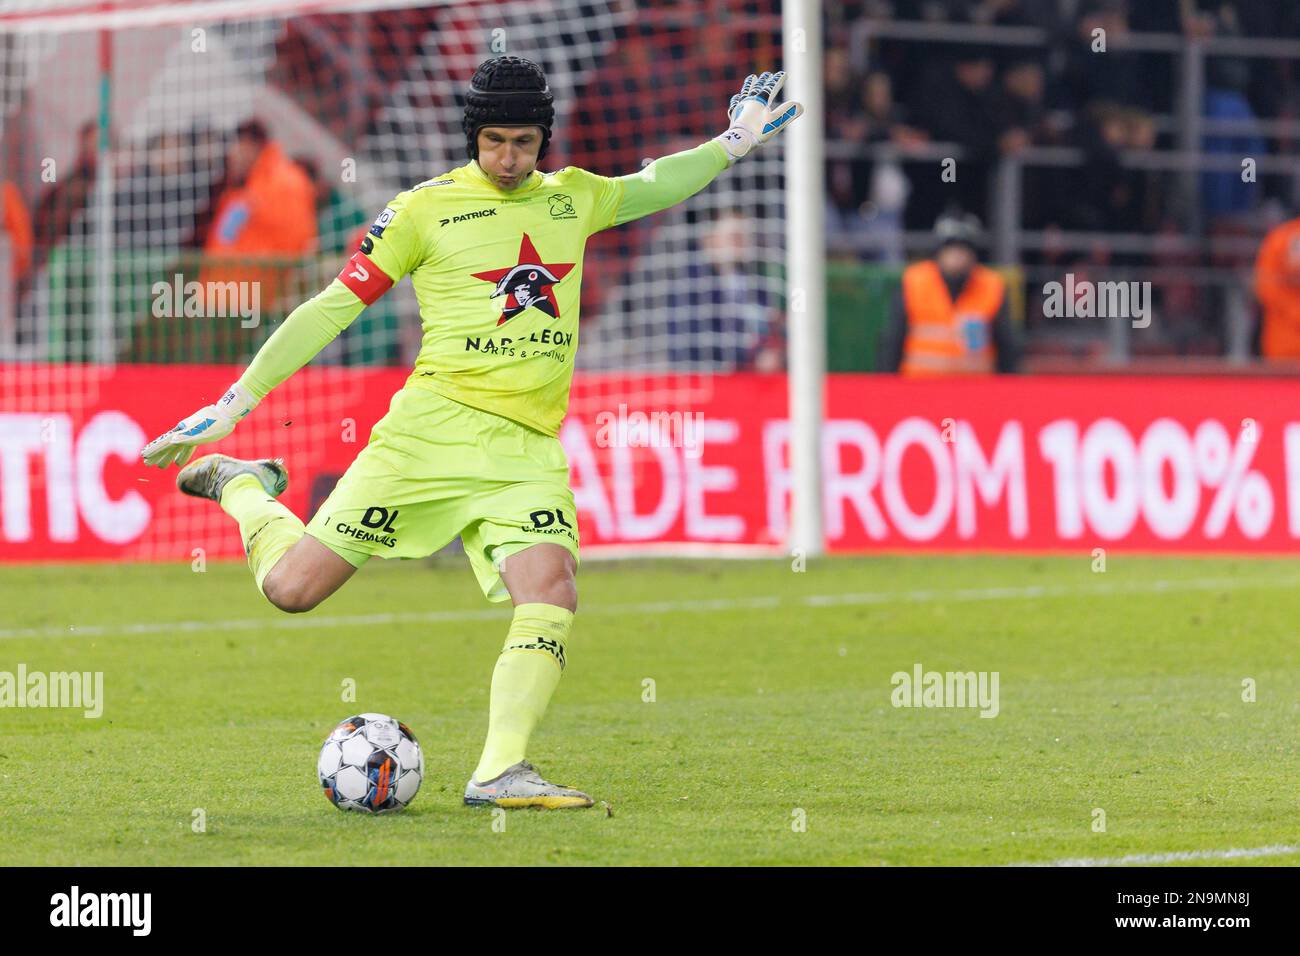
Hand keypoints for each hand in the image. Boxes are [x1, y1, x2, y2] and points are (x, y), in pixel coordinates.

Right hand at [140, 381, 256, 467]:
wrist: (227, 414)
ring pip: (176, 447)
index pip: (166, 442)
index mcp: (183, 431)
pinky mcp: (198, 436)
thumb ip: (188, 437)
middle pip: (168, 445)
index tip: (144, 456)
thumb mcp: (203, 431)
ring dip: (168, 456)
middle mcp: (184, 432)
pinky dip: (182, 454)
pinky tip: (179, 462)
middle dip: (158, 455)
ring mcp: (190, 434)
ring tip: (161, 466)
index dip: (155, 449)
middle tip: (147, 464)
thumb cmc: (216, 423)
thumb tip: (172, 441)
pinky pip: (187, 447)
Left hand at [714, 70, 803, 162]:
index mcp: (760, 100)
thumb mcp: (776, 122)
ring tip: (752, 78)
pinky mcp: (734, 115)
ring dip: (749, 84)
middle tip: (767, 74)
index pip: (770, 88)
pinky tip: (737, 97)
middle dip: (764, 80)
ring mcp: (740, 107)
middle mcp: (749, 101)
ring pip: (745, 91)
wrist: (738, 141)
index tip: (784, 74)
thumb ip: (788, 112)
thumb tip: (801, 106)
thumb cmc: (758, 131)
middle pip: (757, 87)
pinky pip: (735, 103)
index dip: (778, 81)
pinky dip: (738, 98)